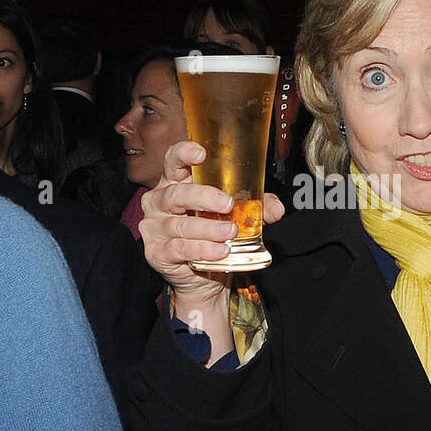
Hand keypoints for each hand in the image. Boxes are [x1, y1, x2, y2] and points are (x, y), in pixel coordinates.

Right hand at [139, 140, 285, 307]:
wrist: (204, 276)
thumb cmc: (213, 233)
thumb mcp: (237, 214)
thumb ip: (256, 207)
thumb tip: (276, 209)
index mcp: (176, 182)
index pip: (173, 161)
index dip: (183, 154)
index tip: (200, 153)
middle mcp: (160, 201)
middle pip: (176, 194)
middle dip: (203, 197)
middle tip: (227, 204)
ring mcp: (155, 227)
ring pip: (179, 225)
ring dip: (207, 228)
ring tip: (230, 232)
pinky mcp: (157, 252)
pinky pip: (178, 248)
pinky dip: (200, 249)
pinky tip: (219, 250)